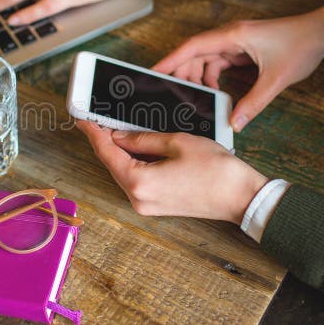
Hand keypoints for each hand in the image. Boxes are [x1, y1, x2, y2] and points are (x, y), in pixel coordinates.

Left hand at [77, 121, 267, 223]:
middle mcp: (138, 198)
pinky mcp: (157, 205)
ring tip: (116, 128)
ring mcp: (147, 205)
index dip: (93, 132)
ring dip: (120, 151)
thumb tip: (119, 135)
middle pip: (113, 164)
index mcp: (139, 182)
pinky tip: (135, 146)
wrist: (241, 197)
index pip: (106, 152)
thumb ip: (141, 138)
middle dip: (105, 140)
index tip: (82, 118)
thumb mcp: (176, 142)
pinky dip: (133, 162)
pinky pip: (136, 180)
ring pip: (124, 172)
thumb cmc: (216, 170)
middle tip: (98, 118)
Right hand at [153, 0, 323, 131]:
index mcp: (233, 36)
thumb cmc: (301, 45)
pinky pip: (218, 63)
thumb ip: (254, 103)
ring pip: (205, 59)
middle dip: (183, 74)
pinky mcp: (242, 49)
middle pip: (194, 54)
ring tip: (197, 98)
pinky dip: (212, 78)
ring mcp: (235, 42)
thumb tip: (235, 122)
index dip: (170, 60)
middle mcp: (230, 36)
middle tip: (173, 96)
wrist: (323, 33)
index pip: (192, 47)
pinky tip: (215, 92)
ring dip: (199, 78)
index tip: (153, 73)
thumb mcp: (276, 79)